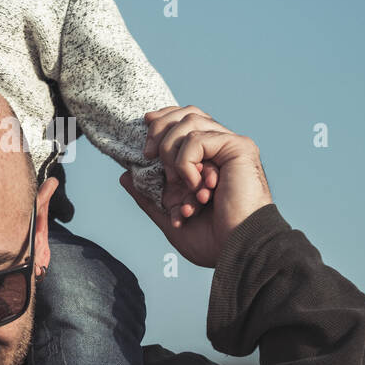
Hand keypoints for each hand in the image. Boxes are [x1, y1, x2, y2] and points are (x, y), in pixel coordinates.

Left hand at [120, 106, 272, 267]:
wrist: (238, 251)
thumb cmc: (214, 242)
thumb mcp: (172, 218)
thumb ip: (150, 197)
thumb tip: (124, 176)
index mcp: (211, 160)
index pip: (186, 121)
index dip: (163, 120)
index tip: (144, 133)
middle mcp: (222, 149)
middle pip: (187, 113)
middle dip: (160, 128)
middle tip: (148, 155)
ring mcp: (231, 146)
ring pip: (190, 122)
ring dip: (171, 151)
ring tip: (177, 181)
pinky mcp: (239, 148)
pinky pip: (197, 140)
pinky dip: (185, 162)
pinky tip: (196, 187)